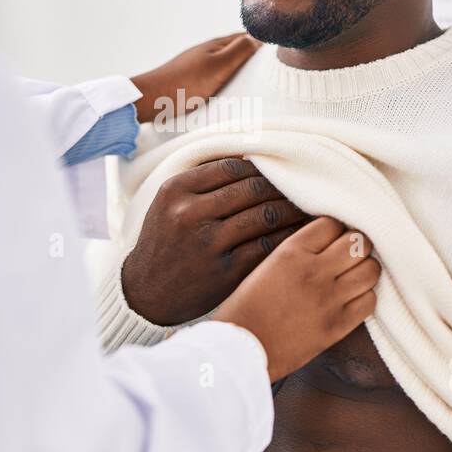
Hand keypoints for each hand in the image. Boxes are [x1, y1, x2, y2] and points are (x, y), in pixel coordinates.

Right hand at [121, 158, 309, 324]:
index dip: (260, 168)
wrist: (146, 294)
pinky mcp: (225, 272)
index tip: (275, 172)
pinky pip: (267, 246)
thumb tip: (250, 158)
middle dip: (281, 187)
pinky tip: (298, 234)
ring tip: (306, 207)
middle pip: (252, 189)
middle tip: (300, 187)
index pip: (231, 167)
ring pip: (264, 215)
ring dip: (291, 210)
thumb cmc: (165, 243)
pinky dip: (287, 236)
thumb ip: (203, 181)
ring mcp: (208, 244)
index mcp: (176, 190)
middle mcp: (189, 214)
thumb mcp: (168, 204)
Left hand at [129, 33, 259, 124]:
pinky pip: (214, 77)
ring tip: (253, 84)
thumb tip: (258, 37)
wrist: (150, 100)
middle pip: (235, 51)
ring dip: (238, 72)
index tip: (279, 53)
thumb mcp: (218, 67)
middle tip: (271, 71)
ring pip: (225, 65)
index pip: (245, 38)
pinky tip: (228, 93)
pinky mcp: (190, 80)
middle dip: (252, 58)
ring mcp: (196, 66)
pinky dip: (226, 82)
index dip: (262, 44)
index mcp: (214, 45)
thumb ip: (239, 51)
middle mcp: (206, 52)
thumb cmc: (184, 84)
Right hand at [216, 217, 379, 382]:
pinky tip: (351, 300)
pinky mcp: (337, 326)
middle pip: (359, 243)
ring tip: (353, 277)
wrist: (240, 350)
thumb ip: (297, 252)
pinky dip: (364, 298)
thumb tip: (326, 243)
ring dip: (364, 270)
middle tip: (348, 257)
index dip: (335, 230)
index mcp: (291, 252)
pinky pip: (370, 301)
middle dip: (356, 247)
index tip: (333, 239)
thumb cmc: (245, 308)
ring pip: (370, 270)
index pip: (332, 224)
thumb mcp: (266, 265)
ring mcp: (328, 299)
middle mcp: (314, 271)